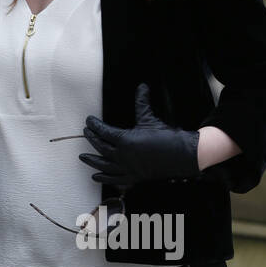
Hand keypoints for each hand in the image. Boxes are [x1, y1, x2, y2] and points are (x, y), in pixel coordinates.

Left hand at [79, 82, 200, 188]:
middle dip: (91, 140)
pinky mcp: (134, 177)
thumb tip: (142, 87)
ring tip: (83, 158)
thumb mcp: (150, 118)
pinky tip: (96, 176)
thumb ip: (142, 102)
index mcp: (125, 141)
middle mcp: (124, 156)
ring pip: (104, 166)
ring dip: (92, 161)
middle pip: (101, 148)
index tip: (89, 121)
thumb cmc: (167, 137)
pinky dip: (105, 178)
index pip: (104, 132)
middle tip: (85, 133)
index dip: (94, 126)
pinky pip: (115, 179)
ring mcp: (128, 169)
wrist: (183, 155)